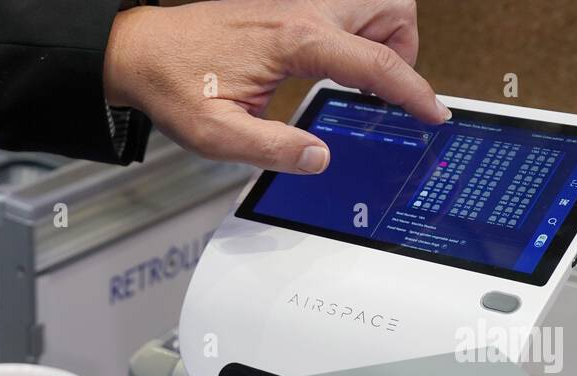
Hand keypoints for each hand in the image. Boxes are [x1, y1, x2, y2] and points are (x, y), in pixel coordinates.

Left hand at [104, 0, 448, 172]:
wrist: (141, 51)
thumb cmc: (174, 85)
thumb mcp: (218, 135)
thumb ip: (272, 150)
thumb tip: (318, 158)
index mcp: (296, 40)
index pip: (377, 64)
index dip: (414, 92)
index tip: (434, 115)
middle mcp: (304, 9)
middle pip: (393, 10)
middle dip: (403, 50)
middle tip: (382, 93)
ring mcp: (298, 0)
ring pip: (374, 0)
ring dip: (382, 36)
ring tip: (357, 79)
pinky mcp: (288, 4)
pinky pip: (345, 7)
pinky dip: (355, 31)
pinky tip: (330, 65)